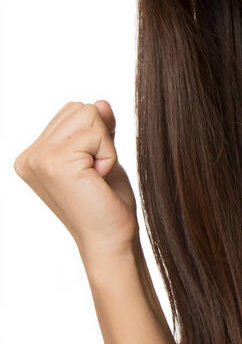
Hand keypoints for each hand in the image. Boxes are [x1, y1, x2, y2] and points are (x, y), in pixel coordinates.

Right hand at [13, 99, 139, 263]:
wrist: (110, 241)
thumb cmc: (107, 204)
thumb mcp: (102, 156)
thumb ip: (98, 128)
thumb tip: (100, 102)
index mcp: (33, 155)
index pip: (73, 111)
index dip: (96, 135)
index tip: (92, 170)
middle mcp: (29, 156)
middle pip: (79, 107)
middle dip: (100, 137)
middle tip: (95, 175)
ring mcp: (38, 158)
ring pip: (89, 113)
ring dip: (104, 145)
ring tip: (95, 177)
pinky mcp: (55, 161)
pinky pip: (97, 131)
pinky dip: (108, 154)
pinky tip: (97, 180)